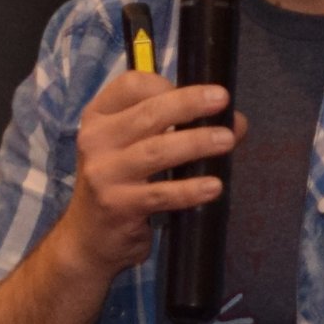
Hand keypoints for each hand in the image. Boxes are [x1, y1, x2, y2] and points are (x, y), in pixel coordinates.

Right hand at [55, 64, 233, 275]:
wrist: (88, 239)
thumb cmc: (119, 184)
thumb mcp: (134, 149)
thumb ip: (176, 128)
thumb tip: (235, 121)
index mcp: (98, 117)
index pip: (130, 85)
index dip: (165, 84)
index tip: (195, 93)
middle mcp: (95, 140)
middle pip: (147, 113)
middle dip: (188, 104)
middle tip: (221, 100)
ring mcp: (104, 174)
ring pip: (156, 151)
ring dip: (196, 143)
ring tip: (227, 140)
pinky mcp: (117, 206)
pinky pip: (160, 194)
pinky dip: (189, 189)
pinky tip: (213, 186)